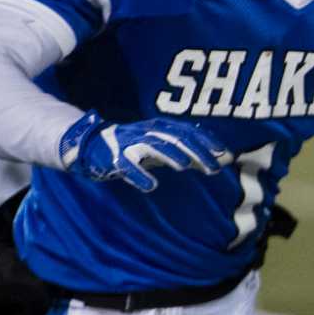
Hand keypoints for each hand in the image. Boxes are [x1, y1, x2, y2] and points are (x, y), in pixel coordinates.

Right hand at [59, 112, 231, 192]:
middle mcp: (146, 131)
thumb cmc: (132, 147)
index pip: (188, 130)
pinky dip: (138, 175)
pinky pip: (126, 166)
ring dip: (169, 154)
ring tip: (184, 166)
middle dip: (196, 150)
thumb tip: (220, 158)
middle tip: (215, 167)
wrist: (88, 144)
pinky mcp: (112, 158)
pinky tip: (151, 186)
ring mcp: (128, 143)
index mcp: (159, 127)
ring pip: (152, 145)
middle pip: (176, 137)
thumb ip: (186, 150)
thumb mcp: (161, 145)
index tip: (225, 154)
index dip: (207, 140)